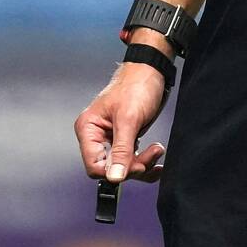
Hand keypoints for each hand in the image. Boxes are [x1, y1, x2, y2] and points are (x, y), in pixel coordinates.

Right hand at [74, 63, 167, 184]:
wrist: (153, 70)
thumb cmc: (137, 84)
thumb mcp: (129, 119)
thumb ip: (121, 150)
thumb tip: (114, 177)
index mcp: (88, 128)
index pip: (94, 165)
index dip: (114, 171)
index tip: (135, 165)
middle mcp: (96, 136)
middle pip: (110, 168)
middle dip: (133, 165)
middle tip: (152, 154)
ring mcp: (111, 138)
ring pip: (123, 167)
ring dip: (143, 164)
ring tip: (158, 150)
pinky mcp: (125, 139)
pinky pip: (132, 159)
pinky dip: (145, 161)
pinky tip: (156, 156)